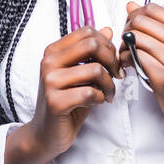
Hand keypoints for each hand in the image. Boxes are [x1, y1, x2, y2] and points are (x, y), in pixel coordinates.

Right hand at [28, 25, 122, 158]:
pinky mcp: (55, 101)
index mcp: (54, 51)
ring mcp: (50, 82)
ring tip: (108, 94)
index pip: (87, 32)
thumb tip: (107, 30)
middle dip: (112, 60)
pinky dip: (100, 98)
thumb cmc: (66, 103)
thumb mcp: (80, 74)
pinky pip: (90, 93)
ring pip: (95, 70)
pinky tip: (97, 103)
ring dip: (109, 84)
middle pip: (92, 45)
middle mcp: (49, 62)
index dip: (107, 45)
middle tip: (116, 75)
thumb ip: (92, 53)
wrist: (46, 134)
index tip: (113, 61)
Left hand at [119, 0, 163, 139]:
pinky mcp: (163, 77)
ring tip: (127, 56)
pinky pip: (134, 58)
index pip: (152, 9)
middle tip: (126, 43)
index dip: (135, 15)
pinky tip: (130, 66)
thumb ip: (156, 27)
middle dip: (126, 30)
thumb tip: (131, 5)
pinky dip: (125, 60)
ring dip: (123, 47)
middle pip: (140, 21)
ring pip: (134, 39)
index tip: (132, 27)